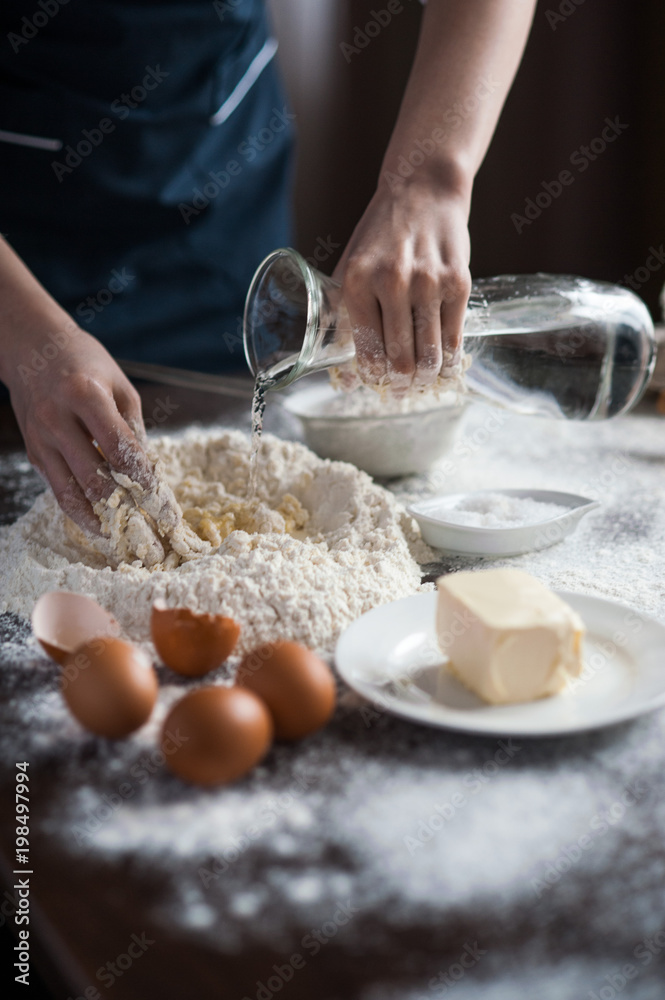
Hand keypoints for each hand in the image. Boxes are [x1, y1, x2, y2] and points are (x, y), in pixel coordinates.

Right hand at [3, 324, 153, 533]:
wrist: (33, 350)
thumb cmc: (85, 363)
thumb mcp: (120, 386)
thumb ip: (134, 429)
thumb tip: (149, 473)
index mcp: (85, 396)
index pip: (120, 450)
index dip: (144, 481)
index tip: (163, 503)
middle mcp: (57, 420)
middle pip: (95, 478)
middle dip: (126, 507)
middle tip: (150, 528)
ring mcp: (41, 440)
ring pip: (72, 493)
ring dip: (101, 519)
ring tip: (125, 537)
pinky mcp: (34, 455)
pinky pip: (58, 491)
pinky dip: (80, 511)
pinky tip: (101, 525)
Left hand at [333, 180, 470, 392]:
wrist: (422, 189)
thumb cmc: (380, 235)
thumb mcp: (349, 268)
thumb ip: (341, 317)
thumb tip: (343, 374)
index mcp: (357, 282)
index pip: (368, 352)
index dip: (375, 378)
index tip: (380, 385)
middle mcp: (392, 282)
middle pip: (401, 360)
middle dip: (403, 385)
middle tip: (404, 391)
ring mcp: (428, 282)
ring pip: (430, 354)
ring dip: (427, 377)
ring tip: (424, 381)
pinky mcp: (457, 282)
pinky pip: (455, 337)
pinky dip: (451, 359)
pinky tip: (445, 364)